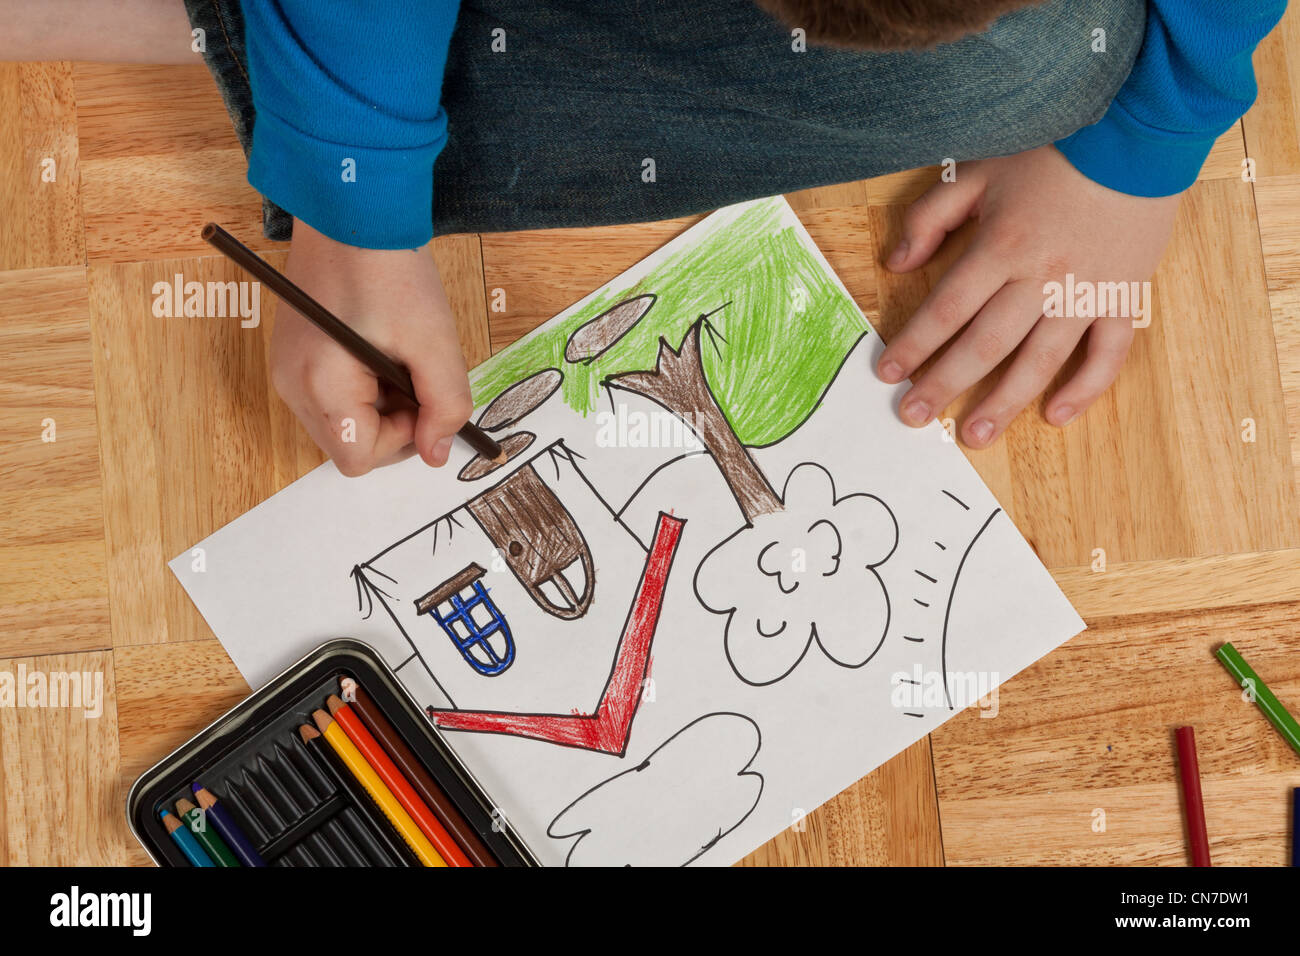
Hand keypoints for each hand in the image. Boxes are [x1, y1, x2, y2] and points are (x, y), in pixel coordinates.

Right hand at [270, 219, 472, 475]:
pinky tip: (376, 347)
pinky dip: (360, 387)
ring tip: (395, 356)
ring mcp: (287, 370)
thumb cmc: (390, 269)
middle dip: (389, 425)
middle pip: (347, 446)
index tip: (421, 397)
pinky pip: (330, 396)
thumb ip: (444, 405)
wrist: (350, 210)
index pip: (358, 459)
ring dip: (377, 406)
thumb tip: (435, 454)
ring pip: (340, 424)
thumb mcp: (434, 343)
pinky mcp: (292, 355)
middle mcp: (292, 385)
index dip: (400, 440)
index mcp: (321, 386)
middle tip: (413, 376)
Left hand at [876, 145, 1180, 446]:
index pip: (946, 309)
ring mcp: (1086, 293)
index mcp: (1001, 247)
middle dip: (945, 384)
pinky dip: (1085, 389)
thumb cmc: (1054, 151)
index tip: (888, 373)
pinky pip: (1107, 354)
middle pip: (984, 344)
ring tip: (976, 435)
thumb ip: (930, 218)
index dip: (914, 345)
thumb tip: (895, 263)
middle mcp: (1040, 279)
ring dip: (1006, 402)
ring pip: (1040, 361)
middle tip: (914, 417)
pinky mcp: (1124, 298)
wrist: (1139, 132)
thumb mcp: (978, 170)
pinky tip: (1055, 415)